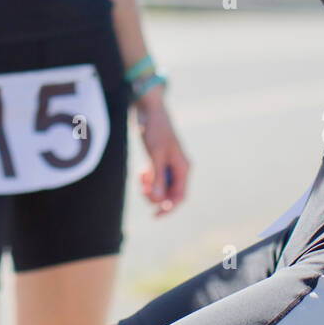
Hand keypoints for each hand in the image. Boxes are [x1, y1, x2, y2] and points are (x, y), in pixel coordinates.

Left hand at [133, 88, 188, 215]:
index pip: (179, 196)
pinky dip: (148, 179)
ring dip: (151, 188)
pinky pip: (155, 178)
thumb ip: (157, 177)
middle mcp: (178, 168)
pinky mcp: (159, 160)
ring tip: (141, 179)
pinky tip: (140, 172)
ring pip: (161, 186)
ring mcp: (168, 164)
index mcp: (183, 167)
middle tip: (143, 190)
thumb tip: (158, 200)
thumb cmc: (155, 130)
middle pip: (169, 193)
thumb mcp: (155, 155)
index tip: (155, 215)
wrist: (149, 110)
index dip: (168, 208)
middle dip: (156, 196)